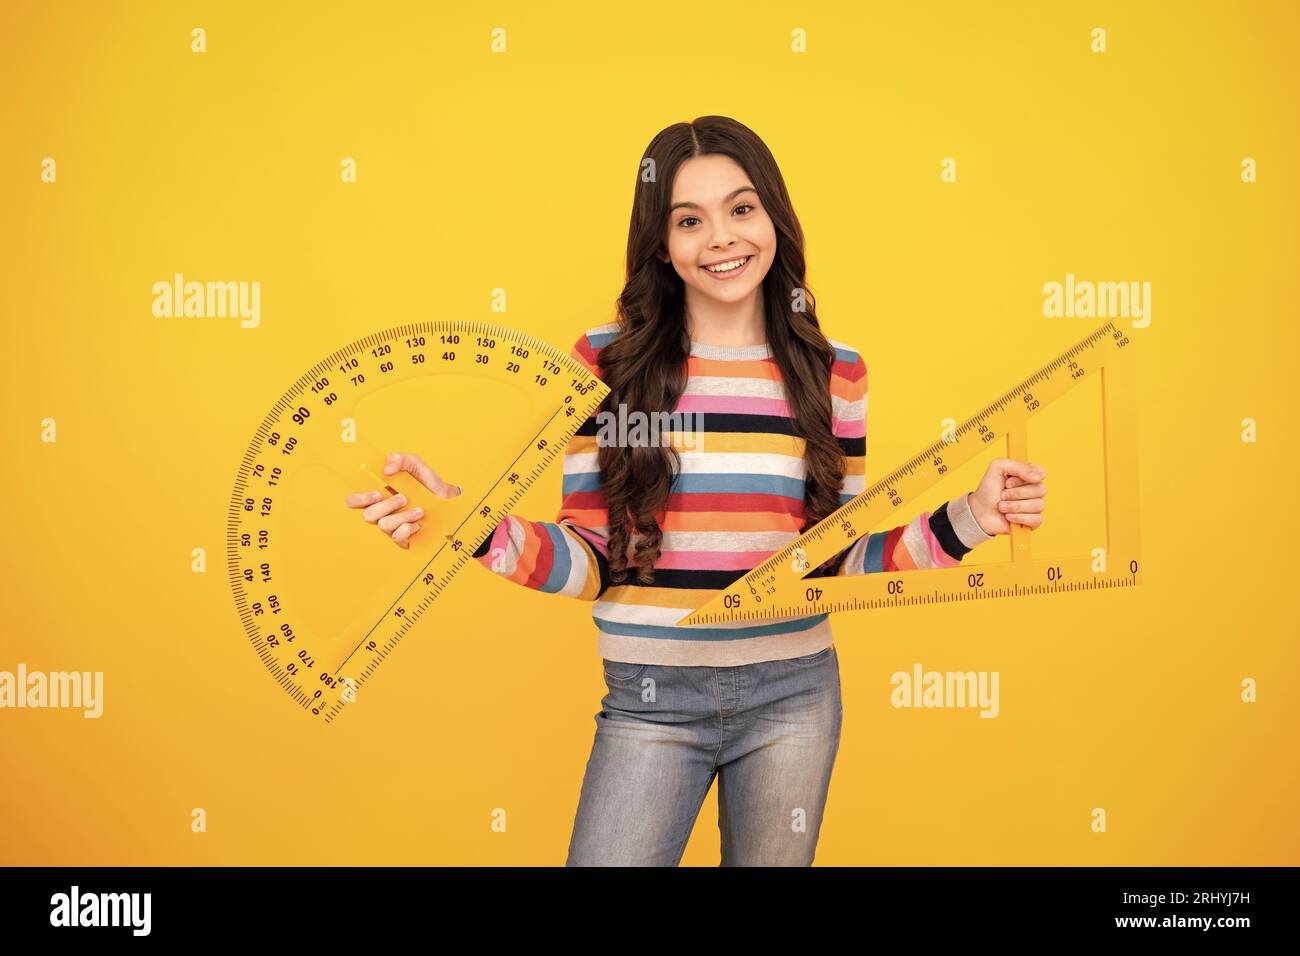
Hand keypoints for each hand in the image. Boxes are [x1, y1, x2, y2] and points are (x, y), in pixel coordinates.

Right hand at [343, 451, 461, 548]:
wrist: (449, 502)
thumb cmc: (428, 484)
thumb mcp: (416, 465)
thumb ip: (400, 459)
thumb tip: (386, 470)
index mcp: (378, 495)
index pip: (354, 501)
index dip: (358, 499)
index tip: (376, 493)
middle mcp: (381, 513)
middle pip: (368, 515)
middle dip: (386, 506)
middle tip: (403, 498)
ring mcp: (391, 527)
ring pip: (383, 526)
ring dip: (402, 516)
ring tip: (419, 510)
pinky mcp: (402, 539)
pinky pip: (396, 538)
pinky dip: (408, 529)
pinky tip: (418, 524)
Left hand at [968, 458, 1046, 535]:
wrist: (979, 512)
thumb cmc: (988, 490)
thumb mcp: (997, 467)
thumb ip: (1018, 465)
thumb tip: (1039, 476)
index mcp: (1029, 475)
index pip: (1040, 473)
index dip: (1024, 478)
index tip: (1008, 482)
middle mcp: (1034, 490)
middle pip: (1041, 489)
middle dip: (1016, 493)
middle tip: (1002, 495)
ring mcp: (1035, 506)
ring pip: (1038, 505)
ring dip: (1015, 506)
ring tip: (1002, 507)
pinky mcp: (1033, 521)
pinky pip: (1037, 519)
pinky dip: (1019, 518)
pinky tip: (1008, 517)